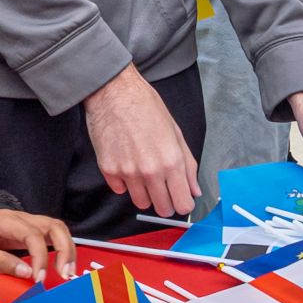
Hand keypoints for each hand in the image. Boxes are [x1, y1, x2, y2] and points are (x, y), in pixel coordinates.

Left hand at [0, 208, 77, 282]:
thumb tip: (25, 273)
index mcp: (8, 221)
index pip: (33, 235)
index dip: (39, 257)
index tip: (38, 278)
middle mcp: (24, 219)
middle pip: (55, 227)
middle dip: (65, 250)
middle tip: (64, 274)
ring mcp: (31, 224)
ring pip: (59, 230)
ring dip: (68, 251)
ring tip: (67, 272)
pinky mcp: (34, 231)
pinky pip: (55, 236)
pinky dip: (63, 250)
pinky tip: (63, 266)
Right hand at [82, 65, 198, 218]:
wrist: (114, 93)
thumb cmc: (145, 107)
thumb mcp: (175, 133)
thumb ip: (187, 165)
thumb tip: (194, 189)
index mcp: (171, 161)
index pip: (183, 204)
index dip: (183, 203)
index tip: (180, 198)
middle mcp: (150, 171)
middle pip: (163, 209)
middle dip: (165, 202)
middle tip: (163, 188)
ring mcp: (128, 172)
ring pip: (141, 203)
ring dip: (144, 193)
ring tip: (143, 173)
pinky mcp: (108, 169)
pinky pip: (120, 190)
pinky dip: (124, 182)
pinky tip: (126, 163)